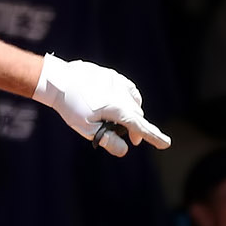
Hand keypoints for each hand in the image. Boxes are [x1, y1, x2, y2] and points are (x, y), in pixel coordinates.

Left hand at [33, 55, 171, 155]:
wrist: (59, 81)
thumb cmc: (71, 106)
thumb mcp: (86, 129)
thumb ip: (107, 139)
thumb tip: (125, 149)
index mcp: (117, 109)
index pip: (140, 126)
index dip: (153, 137)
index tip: (166, 144)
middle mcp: (122, 94)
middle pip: (137, 116)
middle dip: (136, 129)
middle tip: (132, 141)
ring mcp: (119, 82)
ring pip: (134, 102)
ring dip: (132, 114)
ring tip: (120, 122)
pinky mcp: (114, 76)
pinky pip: (129, 90)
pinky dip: (128, 100)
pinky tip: (119, 105)